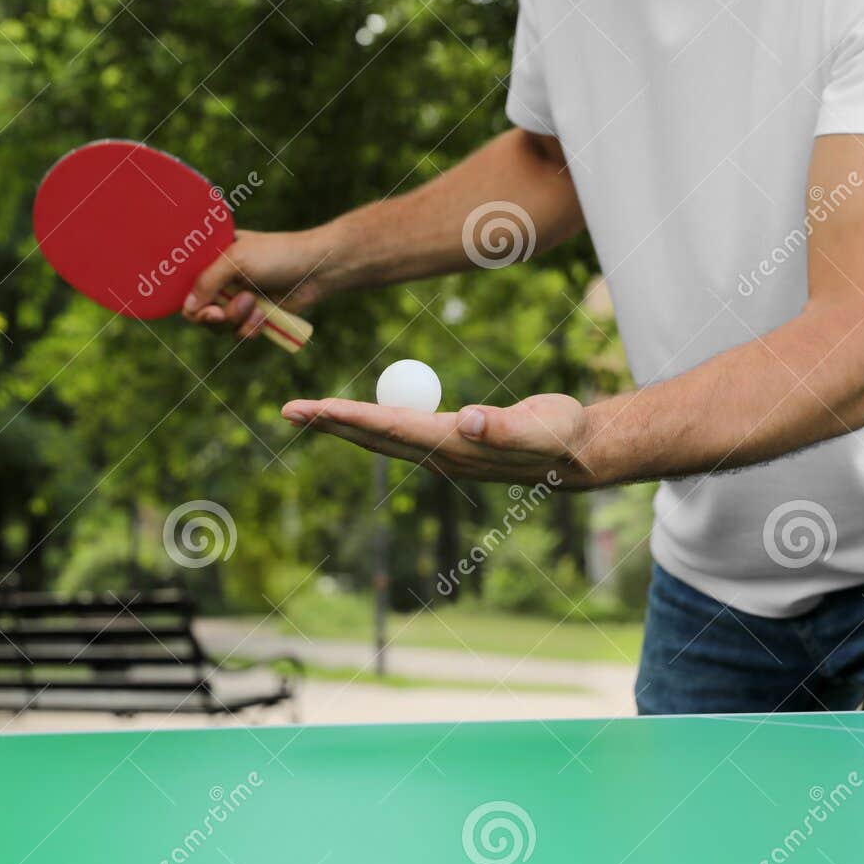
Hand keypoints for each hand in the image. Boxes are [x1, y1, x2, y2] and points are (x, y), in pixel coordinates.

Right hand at [183, 229, 331, 339]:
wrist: (316, 269)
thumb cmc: (277, 254)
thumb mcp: (237, 259)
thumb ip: (208, 280)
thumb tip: (188, 307)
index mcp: (214, 259)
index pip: (187, 287)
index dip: (192, 304)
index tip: (208, 308)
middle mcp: (223, 281)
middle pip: (201, 312)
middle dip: (216, 315)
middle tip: (222, 313)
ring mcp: (239, 300)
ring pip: (221, 327)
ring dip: (237, 319)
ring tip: (255, 304)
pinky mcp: (256, 317)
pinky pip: (241, 334)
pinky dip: (251, 328)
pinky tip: (265, 314)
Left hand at [279, 392, 602, 486]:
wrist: (575, 456)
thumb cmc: (561, 435)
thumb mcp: (540, 427)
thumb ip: (503, 425)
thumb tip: (466, 418)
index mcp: (454, 446)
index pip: (391, 429)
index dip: (352, 417)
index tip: (316, 408)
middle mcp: (440, 455)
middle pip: (373, 438)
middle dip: (330, 424)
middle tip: (288, 410)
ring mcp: (441, 455)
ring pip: (381, 439)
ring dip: (343, 425)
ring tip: (309, 412)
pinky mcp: (448, 447)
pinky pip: (396, 434)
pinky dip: (369, 423)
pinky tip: (352, 417)